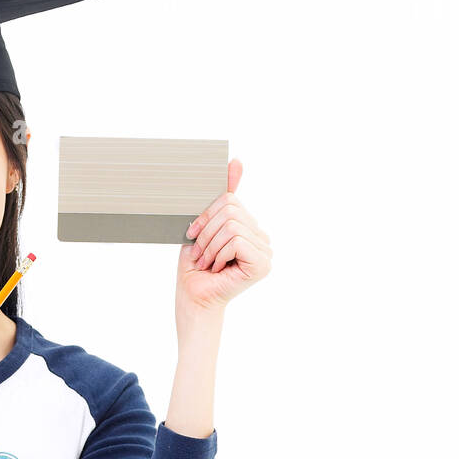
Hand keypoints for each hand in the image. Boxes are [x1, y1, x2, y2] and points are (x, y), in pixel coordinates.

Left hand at [175, 159, 272, 313]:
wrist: (193, 297)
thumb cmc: (196, 266)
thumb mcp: (204, 224)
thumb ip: (223, 196)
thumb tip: (237, 161)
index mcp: (249, 227)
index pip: (230, 201)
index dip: (206, 215)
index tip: (193, 235)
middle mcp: (262, 238)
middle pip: (231, 210)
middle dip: (207, 231)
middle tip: (200, 254)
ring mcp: (265, 252)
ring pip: (232, 226)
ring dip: (210, 246)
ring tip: (207, 262)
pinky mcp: (262, 264)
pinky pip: (236, 241)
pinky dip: (219, 253)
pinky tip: (217, 268)